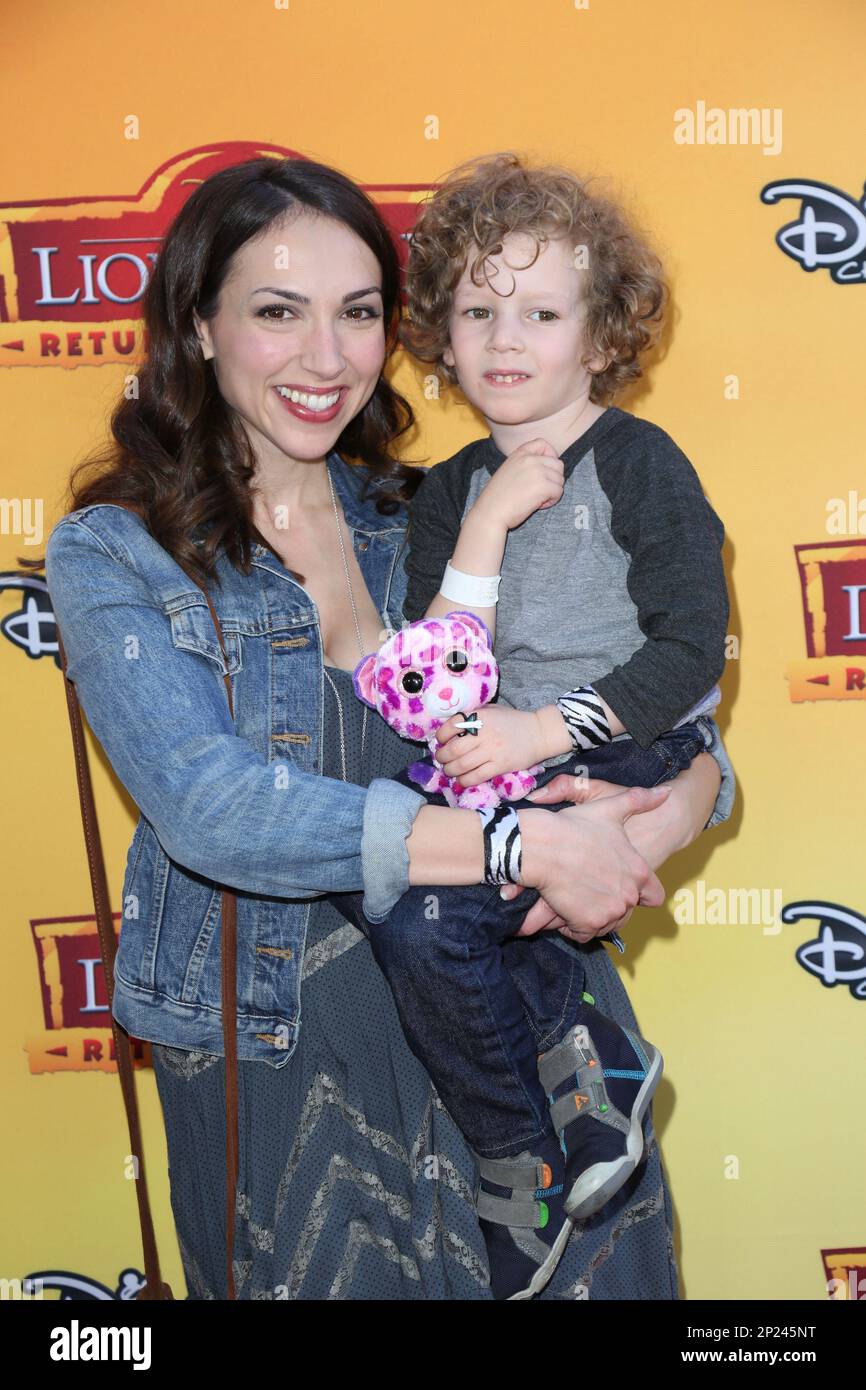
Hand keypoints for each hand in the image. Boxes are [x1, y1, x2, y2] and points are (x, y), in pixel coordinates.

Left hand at [434, 705, 548, 784]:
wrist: (539, 733)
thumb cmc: (513, 721)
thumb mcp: (492, 710)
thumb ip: (474, 715)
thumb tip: (451, 725)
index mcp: (480, 717)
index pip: (451, 726)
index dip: (441, 736)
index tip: (440, 741)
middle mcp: (484, 733)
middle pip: (453, 749)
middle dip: (442, 757)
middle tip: (442, 759)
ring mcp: (492, 751)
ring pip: (462, 765)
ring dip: (451, 770)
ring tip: (450, 770)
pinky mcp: (500, 766)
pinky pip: (476, 776)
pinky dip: (465, 780)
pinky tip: (462, 780)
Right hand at [474, 438, 563, 530]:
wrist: (490, 512)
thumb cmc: (498, 497)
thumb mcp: (508, 470)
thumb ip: (525, 464)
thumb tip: (547, 468)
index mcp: (520, 453)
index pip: (543, 443)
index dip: (550, 456)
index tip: (546, 469)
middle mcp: (530, 459)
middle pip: (558, 464)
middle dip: (553, 479)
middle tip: (541, 491)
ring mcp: (538, 472)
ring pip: (560, 480)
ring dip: (552, 491)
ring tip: (538, 499)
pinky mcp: (543, 487)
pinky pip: (559, 492)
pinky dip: (552, 501)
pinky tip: (538, 505)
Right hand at [506, 782, 671, 942]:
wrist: (539, 846)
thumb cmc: (572, 826)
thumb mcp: (609, 807)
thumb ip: (640, 801)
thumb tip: (667, 792)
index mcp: (639, 871)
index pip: (654, 897)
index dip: (639, 893)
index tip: (619, 887)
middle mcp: (629, 895)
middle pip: (626, 912)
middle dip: (608, 904)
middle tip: (587, 889)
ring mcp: (610, 912)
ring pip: (606, 924)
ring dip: (592, 915)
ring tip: (574, 897)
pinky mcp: (588, 924)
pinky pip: (585, 933)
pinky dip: (574, 926)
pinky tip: (564, 909)